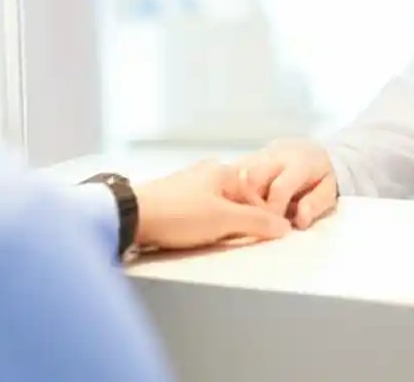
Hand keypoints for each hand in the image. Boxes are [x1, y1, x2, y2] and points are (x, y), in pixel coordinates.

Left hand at [134, 159, 290, 251]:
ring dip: (221, 226)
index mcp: (223, 171)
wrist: (131, 215)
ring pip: (217, 208)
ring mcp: (187, 186)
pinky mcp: (172, 200)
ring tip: (215, 240)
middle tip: (239, 241)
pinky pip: (199, 214)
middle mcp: (206, 173)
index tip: (268, 238)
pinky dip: (203, 226)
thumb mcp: (224, 220)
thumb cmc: (178, 214)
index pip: (257, 197)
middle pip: (237, 201)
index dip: (264, 219)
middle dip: (241, 223)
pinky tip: (196, 237)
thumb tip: (282, 226)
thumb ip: (256, 223)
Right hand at [236, 138, 338, 229]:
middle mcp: (275, 155)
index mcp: (298, 162)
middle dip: (251, 204)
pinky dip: (231, 191)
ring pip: (237, 176)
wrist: (309, 148)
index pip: (279, 188)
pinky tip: (237, 205)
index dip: (273, 211)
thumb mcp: (328, 189)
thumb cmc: (319, 175)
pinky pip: (230, 174)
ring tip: (244, 214)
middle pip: (252, 179)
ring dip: (237, 198)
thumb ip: (315, 204)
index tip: (273, 227)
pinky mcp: (245, 158)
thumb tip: (300, 220)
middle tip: (256, 221)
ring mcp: (257, 155)